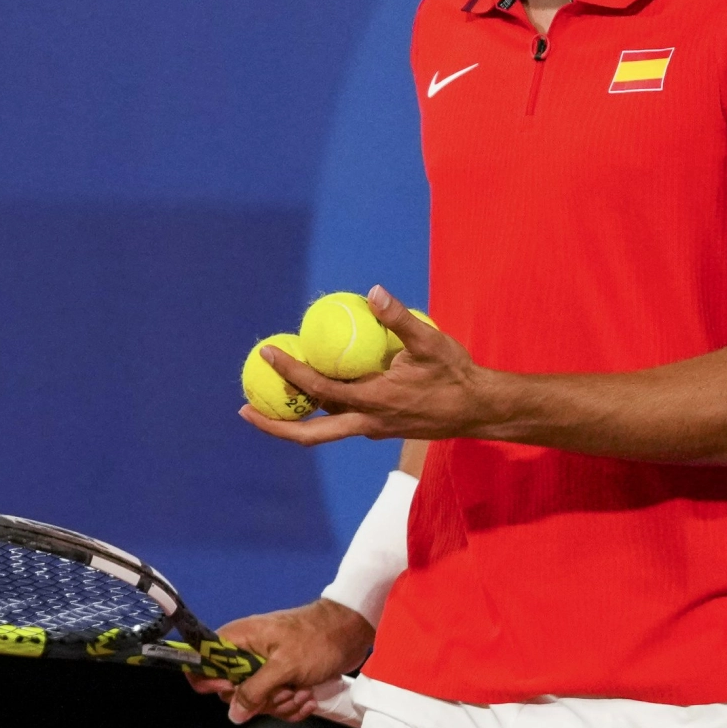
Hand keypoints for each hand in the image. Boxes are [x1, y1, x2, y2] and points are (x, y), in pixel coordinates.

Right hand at [185, 597, 373, 723]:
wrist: (349, 633)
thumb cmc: (316, 640)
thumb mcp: (284, 666)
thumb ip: (255, 691)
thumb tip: (234, 714)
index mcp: (237, 641)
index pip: (201, 662)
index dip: (210, 682)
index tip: (233, 689)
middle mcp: (245, 654)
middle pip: (232, 692)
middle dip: (261, 700)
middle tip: (283, 691)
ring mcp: (263, 668)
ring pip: (257, 702)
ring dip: (282, 704)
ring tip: (302, 691)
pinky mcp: (281, 679)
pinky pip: (275, 703)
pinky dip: (292, 705)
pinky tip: (308, 697)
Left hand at [242, 286, 500, 445]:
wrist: (481, 409)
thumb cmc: (456, 375)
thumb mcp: (430, 342)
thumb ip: (399, 319)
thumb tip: (373, 292)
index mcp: (373, 401)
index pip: (319, 389)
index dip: (289, 370)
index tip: (267, 352)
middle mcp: (367, 422)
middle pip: (309, 435)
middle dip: (274, 426)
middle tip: (245, 409)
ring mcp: (373, 429)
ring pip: (325, 430)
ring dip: (296, 418)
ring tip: (272, 398)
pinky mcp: (380, 429)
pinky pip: (342, 421)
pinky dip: (322, 410)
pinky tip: (317, 388)